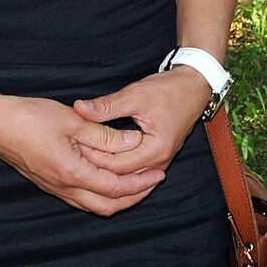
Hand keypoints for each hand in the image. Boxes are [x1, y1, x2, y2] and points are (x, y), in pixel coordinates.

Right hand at [0, 94, 164, 214]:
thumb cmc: (30, 118)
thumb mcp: (74, 120)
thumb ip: (105, 134)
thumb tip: (134, 141)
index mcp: (72, 173)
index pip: (115, 188)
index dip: (140, 183)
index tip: (159, 173)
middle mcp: (62, 187)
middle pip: (106, 205)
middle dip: (133, 197)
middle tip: (153, 182)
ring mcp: (53, 187)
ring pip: (91, 204)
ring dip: (117, 197)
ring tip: (137, 181)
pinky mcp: (47, 181)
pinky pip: (79, 197)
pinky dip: (99, 193)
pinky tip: (107, 177)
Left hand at [72, 68, 211, 178]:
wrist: (194, 87)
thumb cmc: (169, 90)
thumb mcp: (136, 94)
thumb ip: (107, 105)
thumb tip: (79, 108)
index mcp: (156, 149)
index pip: (116, 164)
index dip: (92, 157)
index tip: (73, 146)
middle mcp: (159, 163)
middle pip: (120, 176)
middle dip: (96, 167)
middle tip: (72, 156)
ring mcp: (160, 164)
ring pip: (126, 178)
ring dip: (106, 171)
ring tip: (82, 160)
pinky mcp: (158, 160)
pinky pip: (134, 173)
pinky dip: (117, 170)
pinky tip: (100, 162)